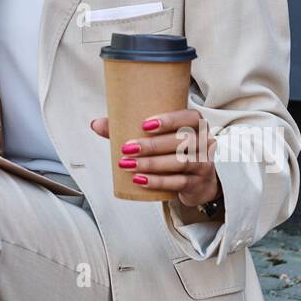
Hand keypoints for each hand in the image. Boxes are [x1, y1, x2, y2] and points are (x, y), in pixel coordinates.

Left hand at [89, 109, 220, 206]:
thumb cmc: (173, 151)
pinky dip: (158, 182)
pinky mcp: (197, 184)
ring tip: (128, 165)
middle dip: (152, 145)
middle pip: (181, 142)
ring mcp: (203, 164)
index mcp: (196, 124)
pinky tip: (140, 180)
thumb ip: (128, 129)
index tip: (144, 125)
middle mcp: (204, 142)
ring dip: (151, 164)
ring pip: (179, 162)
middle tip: (126, 148)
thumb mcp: (158, 137)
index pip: (189, 117)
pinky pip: (178, 182)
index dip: (169, 120)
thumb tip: (95, 124)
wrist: (198, 181)